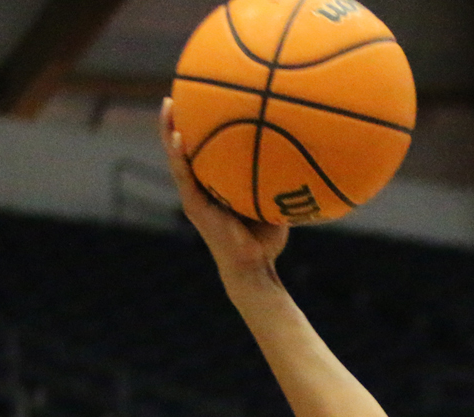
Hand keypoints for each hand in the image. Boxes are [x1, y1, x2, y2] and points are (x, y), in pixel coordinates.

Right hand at [159, 98, 288, 286]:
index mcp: (215, 183)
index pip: (204, 148)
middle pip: (185, 147)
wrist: (254, 267)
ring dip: (170, 131)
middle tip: (178, 91)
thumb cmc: (267, 236)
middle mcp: (201, 186)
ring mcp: (194, 196)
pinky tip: (179, 136)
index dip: (199, 125)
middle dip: (179, 120)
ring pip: (177, 157)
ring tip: (168, 105)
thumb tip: (305, 148)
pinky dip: (179, 155)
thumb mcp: (274, 199)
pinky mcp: (194, 206)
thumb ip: (279, 176)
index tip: (201, 97)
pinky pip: (184, 176)